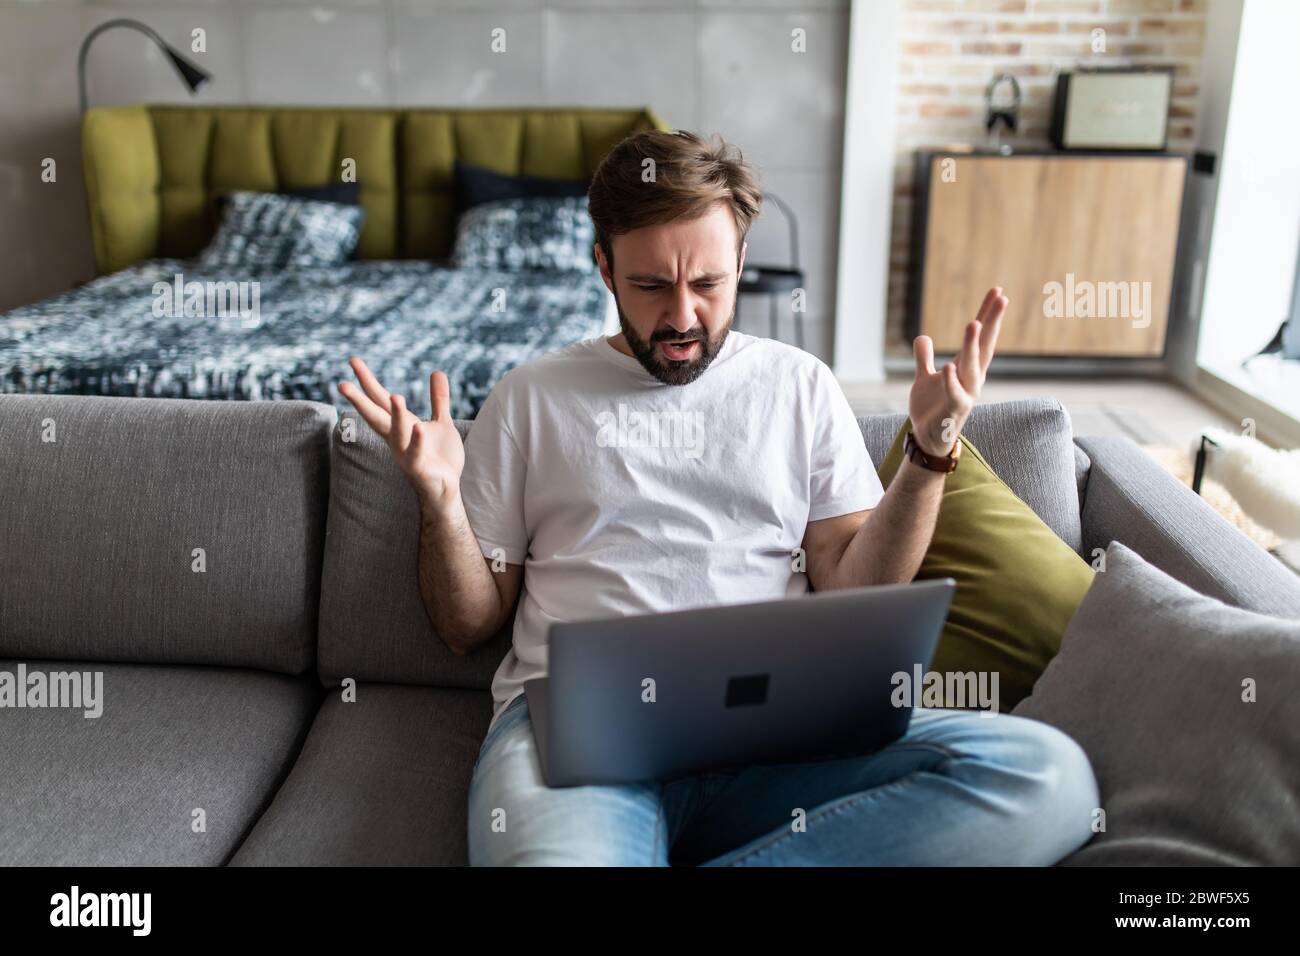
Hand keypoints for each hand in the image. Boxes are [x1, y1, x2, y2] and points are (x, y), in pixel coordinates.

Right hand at [338, 357, 464, 506]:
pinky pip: (416, 453)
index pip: (380, 399)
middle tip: (342, 384)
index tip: (352, 361)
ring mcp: (405, 453)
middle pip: (375, 415)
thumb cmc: (440, 457)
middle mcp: (397, 438)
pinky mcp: (418, 467)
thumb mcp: (441, 422)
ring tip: (397, 396)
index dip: (367, 381)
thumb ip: (438, 399)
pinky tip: (420, 427)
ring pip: (397, 433)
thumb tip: (437, 371)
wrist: (446, 489)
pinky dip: (417, 441)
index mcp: (401, 424)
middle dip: (360, 400)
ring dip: (396, 415)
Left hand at [908, 287, 1006, 456]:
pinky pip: (955, 393)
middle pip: (984, 345)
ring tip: (974, 323)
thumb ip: (923, 358)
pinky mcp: (955, 410)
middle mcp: (971, 378)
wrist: (928, 439)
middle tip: (1001, 298)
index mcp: (966, 368)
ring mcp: (966, 394)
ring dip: (973, 345)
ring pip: (972, 366)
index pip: (980, 337)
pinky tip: (948, 366)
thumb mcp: (924, 378)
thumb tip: (923, 337)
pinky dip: (952, 381)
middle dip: (992, 322)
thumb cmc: (931, 409)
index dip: (988, 315)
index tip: (997, 292)